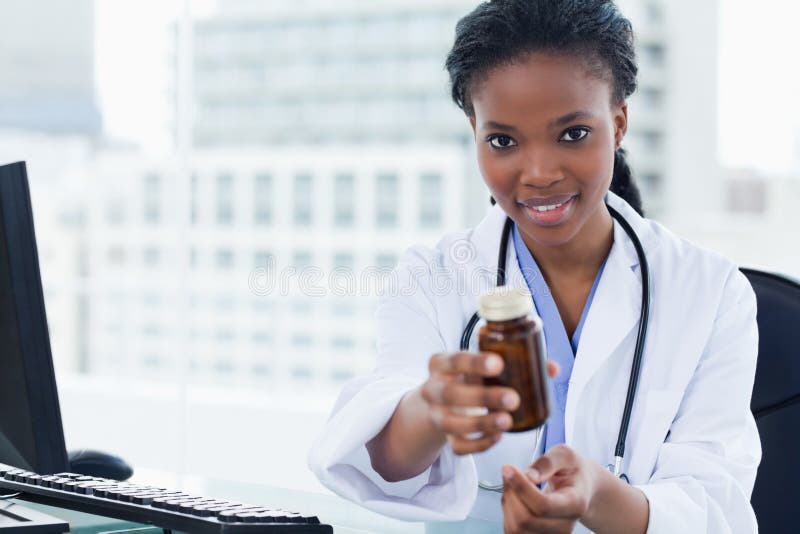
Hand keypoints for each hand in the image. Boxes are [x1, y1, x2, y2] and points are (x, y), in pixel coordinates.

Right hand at [421, 351, 558, 454]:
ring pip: (450, 423)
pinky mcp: (444, 437)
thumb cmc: (470, 377)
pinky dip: (478, 445)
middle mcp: (432, 389)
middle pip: (450, 394)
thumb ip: (516, 363)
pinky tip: (498, 437)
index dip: (474, 362)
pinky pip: (457, 447)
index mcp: (441, 364)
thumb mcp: (483, 365)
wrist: (442, 400)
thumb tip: (552, 368)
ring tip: (507, 421)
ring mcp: (436, 415)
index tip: (499, 363)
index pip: (453, 360)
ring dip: (481, 424)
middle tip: (513, 398)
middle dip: (482, 397)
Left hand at [501, 445, 601, 533]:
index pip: (543, 506)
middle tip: (511, 473)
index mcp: (575, 504)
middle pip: (525, 519)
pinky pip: (511, 530)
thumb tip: (529, 476)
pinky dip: (507, 511)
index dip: (521, 487)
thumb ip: (547, 463)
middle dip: (511, 493)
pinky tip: (515, 496)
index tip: (508, 468)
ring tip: (514, 484)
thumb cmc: (572, 471)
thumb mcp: (564, 455)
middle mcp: (565, 526)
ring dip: (507, 502)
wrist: (580, 488)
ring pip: (515, 528)